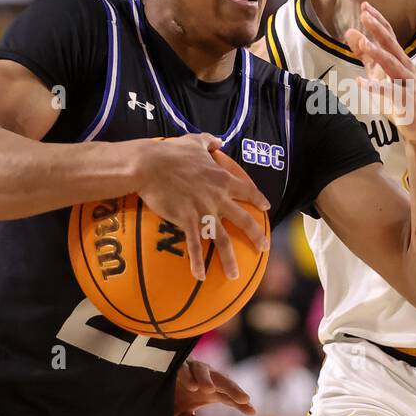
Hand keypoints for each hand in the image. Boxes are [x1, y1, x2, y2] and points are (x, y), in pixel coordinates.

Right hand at [130, 134, 270, 280]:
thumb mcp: (194, 141)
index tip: (266, 208)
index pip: (247, 191)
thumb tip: (218, 140)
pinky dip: (197, 262)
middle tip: (263, 247)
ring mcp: (204, 211)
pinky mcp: (187, 220)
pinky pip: (194, 246)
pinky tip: (200, 276)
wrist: (150, 165)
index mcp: (223, 179)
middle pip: (244, 220)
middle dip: (256, 235)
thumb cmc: (171, 152)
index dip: (258, 200)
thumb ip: (209, 141)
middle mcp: (218, 197)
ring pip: (223, 239)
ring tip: (235, 276)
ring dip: (229, 259)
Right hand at [172, 359, 255, 415]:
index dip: (240, 403)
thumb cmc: (169, 400)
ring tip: (209, 390)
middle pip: (222, 382)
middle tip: (244, 399)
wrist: (152, 384)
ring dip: (207, 380)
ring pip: (204, 371)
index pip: (228, 397)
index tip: (253, 411)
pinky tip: (191, 386)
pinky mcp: (177, 364)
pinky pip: (184, 368)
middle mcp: (205, 379)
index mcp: (210, 392)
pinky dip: (188, 375)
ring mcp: (192, 369)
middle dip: (233, 389)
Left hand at [344, 2, 415, 145]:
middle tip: (365, 15)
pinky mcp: (406, 101)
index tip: (365, 6)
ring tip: (364, 44)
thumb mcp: (379, 73)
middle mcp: (406, 68)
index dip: (378, 21)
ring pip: (392, 65)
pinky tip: (360, 83)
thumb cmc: (398, 97)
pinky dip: (375, 88)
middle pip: (392, 45)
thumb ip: (365, 54)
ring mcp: (407, 83)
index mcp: (400, 59)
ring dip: (378, 54)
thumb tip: (350, 32)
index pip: (389, 35)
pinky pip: (390, 93)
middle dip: (378, 29)